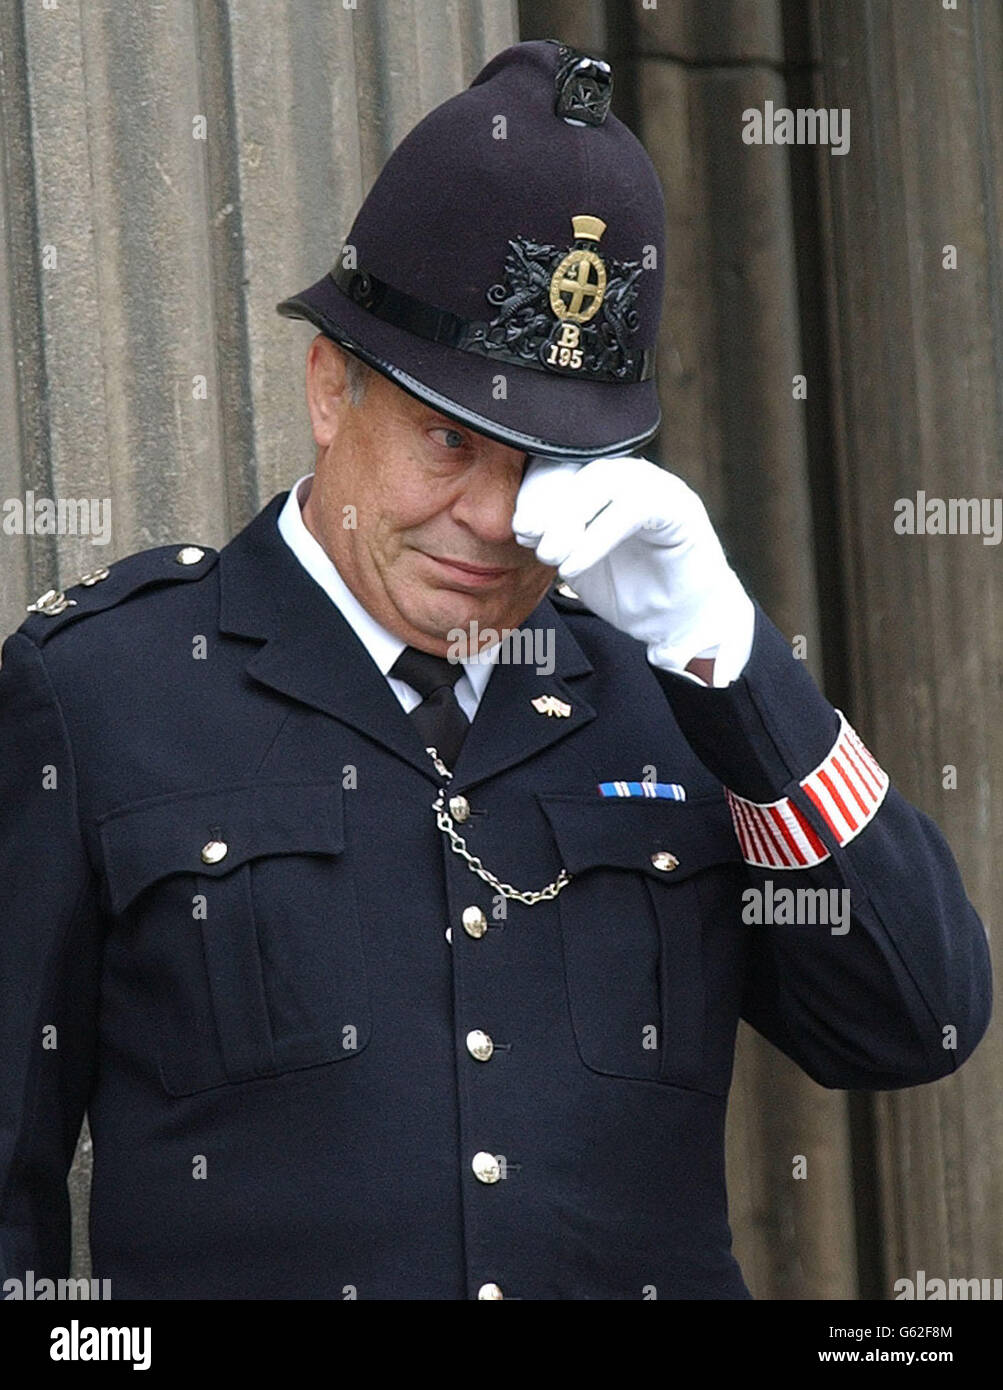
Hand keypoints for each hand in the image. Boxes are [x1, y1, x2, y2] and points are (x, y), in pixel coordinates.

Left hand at [511, 455, 754, 685]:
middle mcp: (632, 476)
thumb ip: (554, 538)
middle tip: (527, 537)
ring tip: (549, 555)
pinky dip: (596, 537)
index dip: (534, 491)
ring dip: (568, 517)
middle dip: (546, 501)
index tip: (518, 528)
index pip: (562, 466)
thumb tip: (522, 525)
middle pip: (578, 466)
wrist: (678, 624)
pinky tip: (573, 567)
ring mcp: (659, 486)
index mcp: (605, 483)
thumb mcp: (577, 561)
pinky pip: (632, 508)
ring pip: (603, 479)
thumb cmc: (631, 591)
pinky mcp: (679, 507)